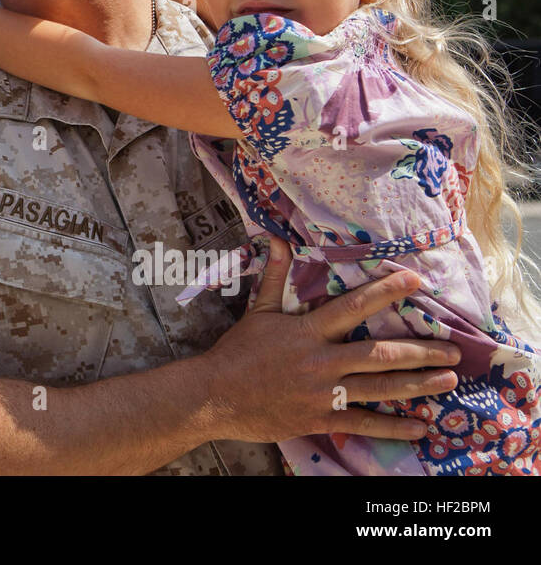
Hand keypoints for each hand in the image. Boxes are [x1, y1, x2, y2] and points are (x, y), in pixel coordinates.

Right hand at [198, 236, 461, 444]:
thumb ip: (274, 276)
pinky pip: (364, 424)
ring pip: (381, 388)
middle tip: (454, 351)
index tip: (416, 281)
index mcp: (308, 331)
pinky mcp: (320, 418)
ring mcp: (324, 393)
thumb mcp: (257, 311)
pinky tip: (420, 427)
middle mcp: (322, 361)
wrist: (215, 395)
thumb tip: (275, 239)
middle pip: (380, 354)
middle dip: (421, 351)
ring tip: (447, 381)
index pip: (354, 307)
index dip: (386, 291)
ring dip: (418, 385)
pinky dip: (395, 428)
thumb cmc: (237, 351)